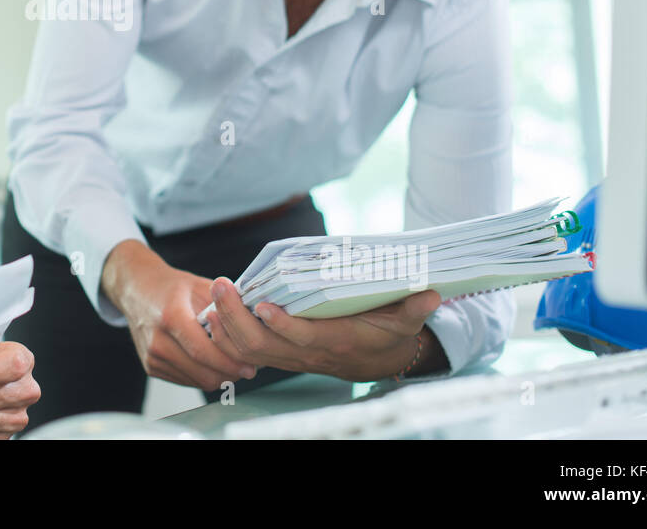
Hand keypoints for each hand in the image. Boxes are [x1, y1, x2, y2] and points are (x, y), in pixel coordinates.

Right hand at [101, 241, 256, 391]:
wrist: (137, 289)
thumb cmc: (172, 287)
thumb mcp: (201, 287)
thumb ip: (226, 307)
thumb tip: (256, 325)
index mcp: (171, 316)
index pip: (202, 351)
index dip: (229, 363)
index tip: (250, 367)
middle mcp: (157, 340)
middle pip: (201, 372)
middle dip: (228, 374)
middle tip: (247, 368)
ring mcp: (151, 356)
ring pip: (195, 381)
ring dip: (218, 377)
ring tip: (233, 364)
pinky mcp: (150, 367)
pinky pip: (185, 380)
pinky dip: (202, 375)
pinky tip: (212, 362)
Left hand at [206, 276, 441, 381]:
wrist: (378, 362)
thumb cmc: (388, 334)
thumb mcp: (405, 322)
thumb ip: (413, 310)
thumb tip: (432, 294)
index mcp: (335, 342)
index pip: (302, 337)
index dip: (282, 324)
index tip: (263, 304)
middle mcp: (307, 353)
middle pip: (261, 344)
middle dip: (235, 317)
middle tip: (220, 284)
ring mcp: (290, 357)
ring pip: (247, 350)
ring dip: (225, 324)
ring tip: (215, 291)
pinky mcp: (280, 354)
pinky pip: (245, 351)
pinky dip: (226, 334)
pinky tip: (215, 310)